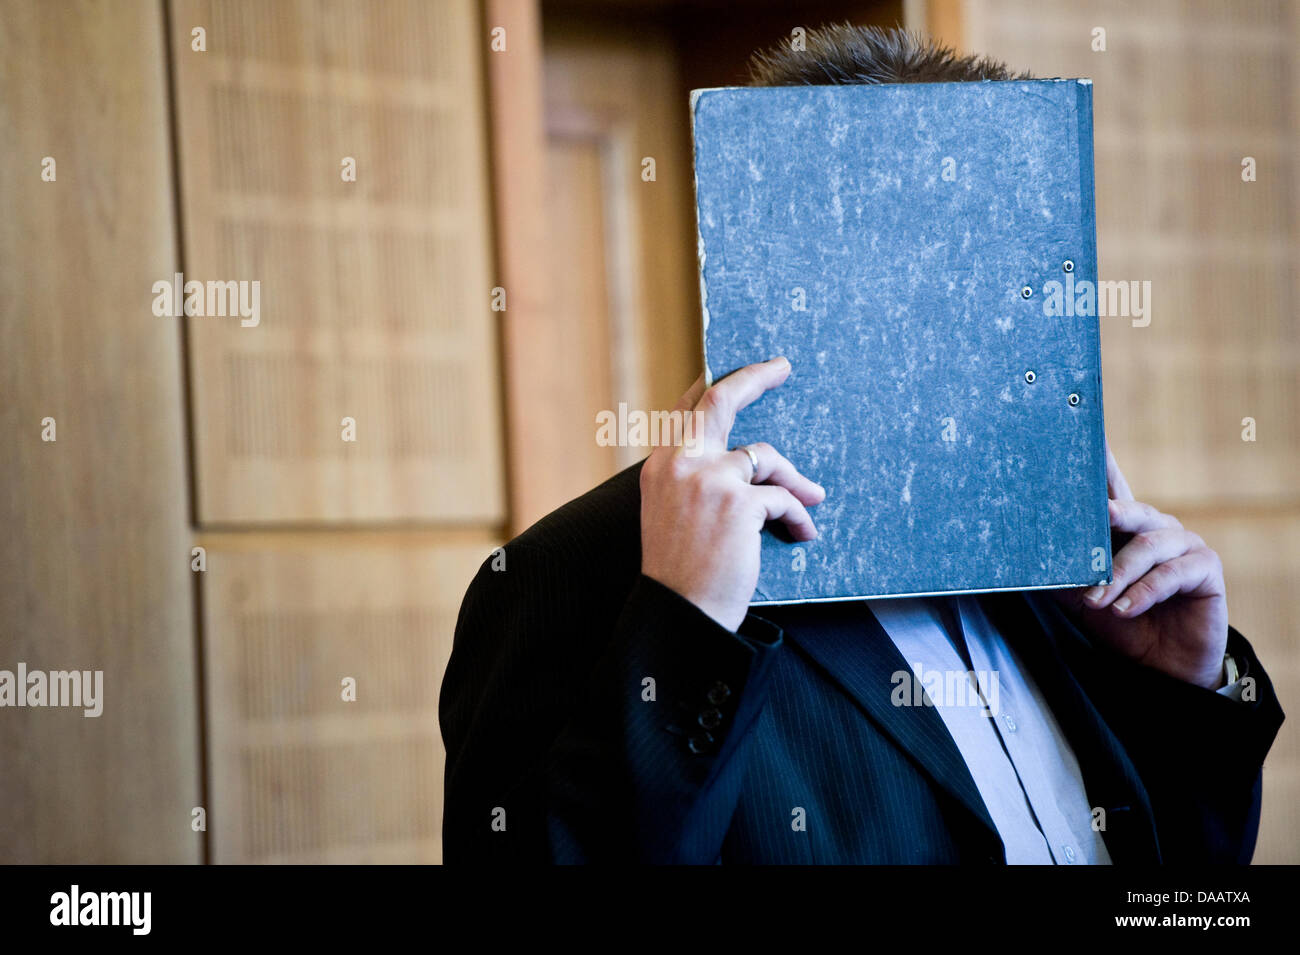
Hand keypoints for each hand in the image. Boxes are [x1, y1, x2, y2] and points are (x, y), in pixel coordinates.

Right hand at [640, 357, 825, 631]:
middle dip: (754, 378)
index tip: (728, 371)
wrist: (681, 614)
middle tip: (782, 366)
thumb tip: (749, 463)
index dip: (709, 388)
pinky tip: (803, 536)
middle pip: (720, 401)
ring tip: (812, 500)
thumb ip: (697, 483)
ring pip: (765, 458)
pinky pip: (782, 498)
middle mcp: (681, 464)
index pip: (685, 412)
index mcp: (661, 467)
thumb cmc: (682, 574)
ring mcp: (710, 480)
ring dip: (794, 481)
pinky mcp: (739, 502)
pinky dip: (797, 517)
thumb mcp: (675, 516)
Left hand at [1052, 442, 1228, 688]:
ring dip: (1119, 574)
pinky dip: (1144, 592)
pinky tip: (1124, 610)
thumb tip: (1024, 556)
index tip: (1087, 437)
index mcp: (1126, 529)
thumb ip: (1063, 575)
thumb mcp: (1083, 598)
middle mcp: (1157, 528)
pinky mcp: (1205, 569)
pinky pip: (1172, 574)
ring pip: (1148, 545)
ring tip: (1097, 600)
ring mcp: (1184, 545)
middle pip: (1133, 509)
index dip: (1102, 463)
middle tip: (1098, 516)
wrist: (1162, 665)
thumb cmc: (1121, 623)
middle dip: (1110, 515)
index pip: (1111, 490)